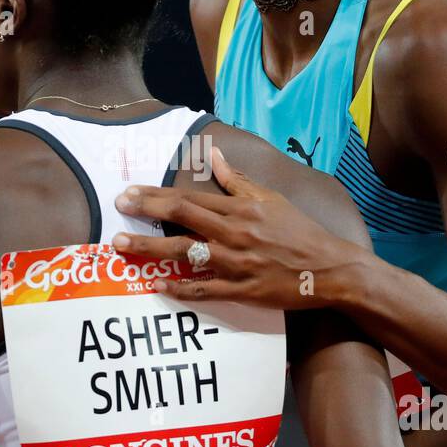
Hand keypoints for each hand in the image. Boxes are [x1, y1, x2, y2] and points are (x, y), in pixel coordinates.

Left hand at [112, 146, 354, 310]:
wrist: (329, 269)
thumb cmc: (300, 231)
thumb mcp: (271, 199)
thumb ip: (239, 180)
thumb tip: (214, 156)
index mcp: (240, 208)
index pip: (189, 197)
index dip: (156, 195)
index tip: (130, 192)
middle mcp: (234, 232)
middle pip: (181, 218)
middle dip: (145, 212)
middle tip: (117, 207)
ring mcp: (236, 262)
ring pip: (184, 253)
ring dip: (149, 249)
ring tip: (121, 245)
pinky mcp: (241, 290)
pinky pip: (204, 290)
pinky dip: (180, 288)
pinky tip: (158, 286)